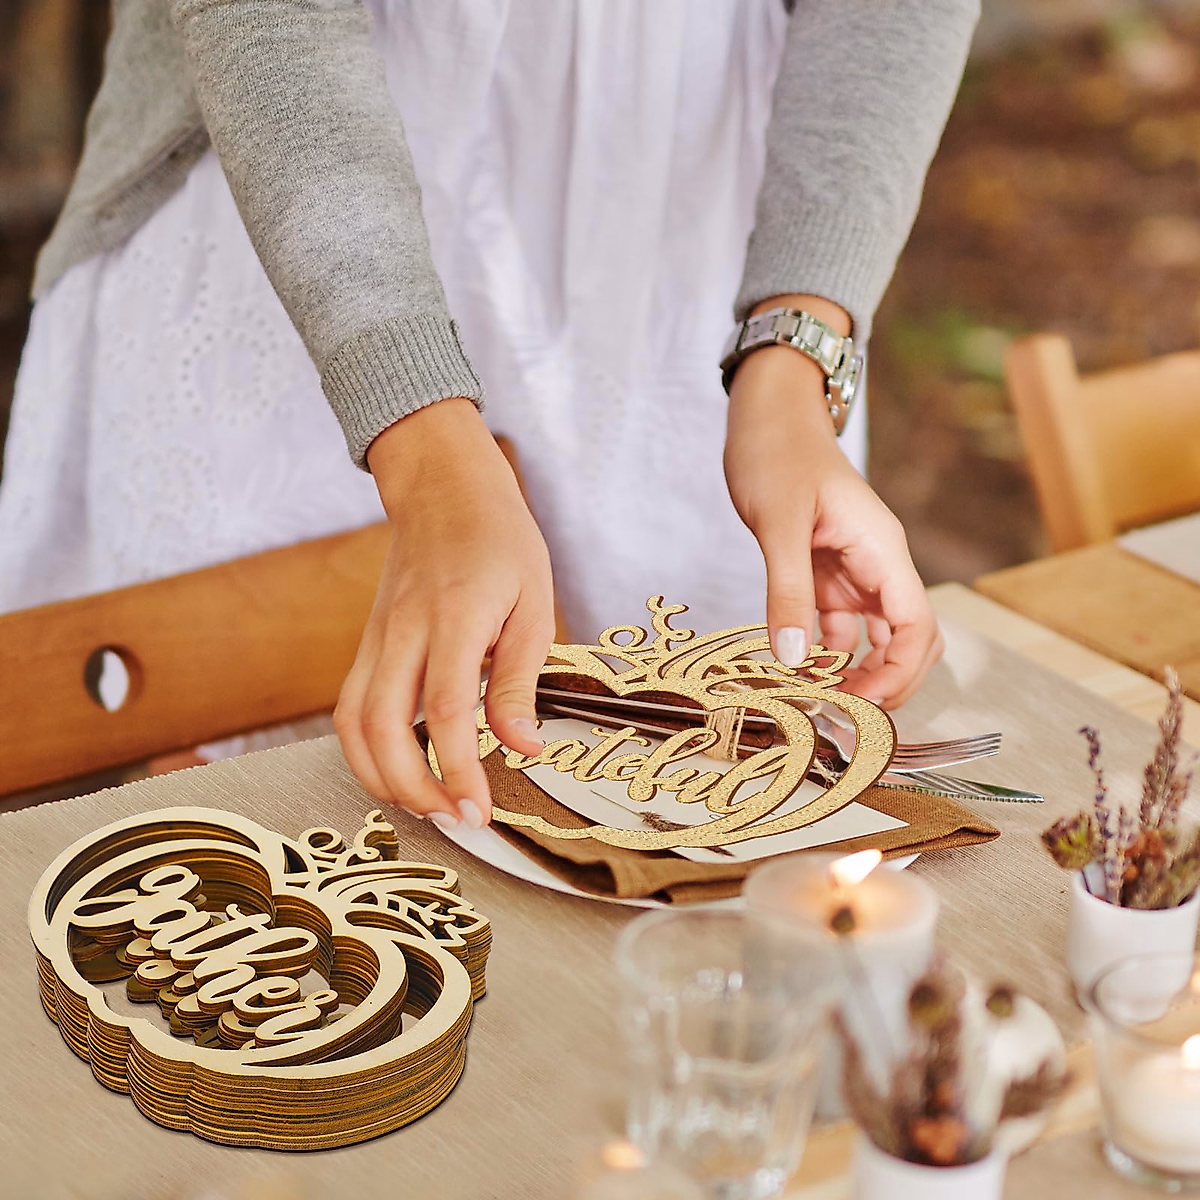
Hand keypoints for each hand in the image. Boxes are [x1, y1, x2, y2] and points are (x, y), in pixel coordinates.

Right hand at [334, 399, 551, 825]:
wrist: (444, 490)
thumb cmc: (499, 541)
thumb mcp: (534, 602)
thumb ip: (520, 678)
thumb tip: (525, 747)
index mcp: (455, 617)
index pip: (446, 710)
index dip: (457, 769)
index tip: (478, 810)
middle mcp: (404, 631)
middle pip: (383, 727)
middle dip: (413, 789)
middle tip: (456, 820)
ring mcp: (377, 638)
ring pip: (352, 724)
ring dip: (381, 778)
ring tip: (425, 807)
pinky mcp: (367, 645)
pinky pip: (350, 709)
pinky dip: (366, 752)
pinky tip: (399, 771)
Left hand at [723, 327, 941, 709]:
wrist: (765, 414)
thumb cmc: (778, 453)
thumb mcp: (779, 523)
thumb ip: (788, 590)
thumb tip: (795, 658)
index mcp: (882, 549)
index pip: (917, 625)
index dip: (899, 672)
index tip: (863, 704)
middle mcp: (876, 564)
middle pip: (908, 640)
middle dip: (886, 681)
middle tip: (843, 715)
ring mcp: (852, 570)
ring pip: (871, 637)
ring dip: (852, 671)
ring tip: (815, 701)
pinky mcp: (824, 572)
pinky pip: (835, 624)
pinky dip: (823, 651)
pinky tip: (796, 669)